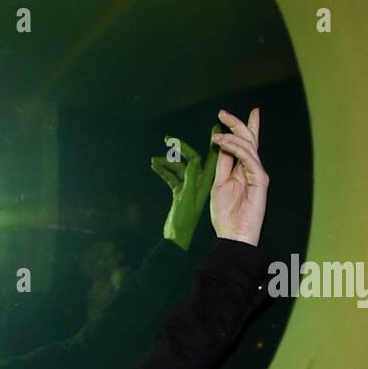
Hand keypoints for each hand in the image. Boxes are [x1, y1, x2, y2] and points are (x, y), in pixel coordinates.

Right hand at [150, 130, 218, 249]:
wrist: (178, 243)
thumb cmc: (185, 225)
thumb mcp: (188, 200)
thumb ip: (191, 179)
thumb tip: (193, 161)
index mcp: (207, 182)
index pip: (209, 156)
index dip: (212, 141)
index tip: (213, 125)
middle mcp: (199, 183)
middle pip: (193, 159)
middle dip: (182, 149)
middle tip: (169, 138)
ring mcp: (189, 189)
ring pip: (180, 169)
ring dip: (167, 162)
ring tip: (154, 158)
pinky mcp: (180, 196)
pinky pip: (173, 179)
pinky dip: (164, 172)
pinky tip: (154, 167)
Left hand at [209, 107, 268, 246]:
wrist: (232, 235)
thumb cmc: (226, 214)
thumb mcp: (219, 184)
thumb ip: (223, 165)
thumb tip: (222, 144)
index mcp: (242, 170)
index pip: (242, 144)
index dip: (238, 127)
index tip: (225, 114)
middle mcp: (252, 169)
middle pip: (248, 140)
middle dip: (237, 124)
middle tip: (222, 113)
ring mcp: (258, 174)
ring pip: (248, 147)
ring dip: (231, 138)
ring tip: (216, 135)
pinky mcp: (260, 181)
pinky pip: (250, 160)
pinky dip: (237, 150)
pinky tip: (224, 144)